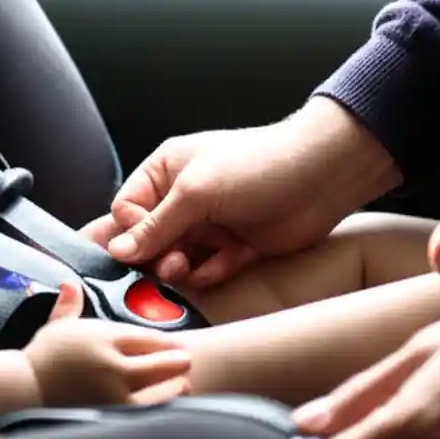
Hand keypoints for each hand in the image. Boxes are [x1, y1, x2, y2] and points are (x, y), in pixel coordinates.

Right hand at [24, 283, 191, 406]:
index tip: (177, 344)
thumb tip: (70, 282)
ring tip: (185, 384)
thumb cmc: (41, 356)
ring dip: (174, 385)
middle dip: (176, 361)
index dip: (166, 342)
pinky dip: (160, 408)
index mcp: (104, 337)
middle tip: (188, 360)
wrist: (25, 388)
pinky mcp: (110, 413)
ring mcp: (113, 391)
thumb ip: (69, 305)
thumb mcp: (56, 326)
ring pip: (157, 389)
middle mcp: (112, 363)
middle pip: (158, 361)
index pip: (146, 338)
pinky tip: (168, 407)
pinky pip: (144, 412)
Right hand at [88, 98, 399, 289]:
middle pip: (150, 239)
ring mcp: (210, 224)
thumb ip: (156, 225)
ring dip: (178, 269)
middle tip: (164, 265)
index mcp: (166, 171)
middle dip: (153, 256)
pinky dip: (209, 274)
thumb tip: (118, 251)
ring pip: (178, 258)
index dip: (131, 231)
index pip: (127, 210)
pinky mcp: (235, 247)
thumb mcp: (196, 192)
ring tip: (183, 270)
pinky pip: (209, 270)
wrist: (321, 175)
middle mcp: (184, 198)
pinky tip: (216, 269)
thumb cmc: (257, 165)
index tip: (138, 249)